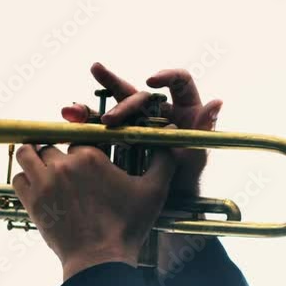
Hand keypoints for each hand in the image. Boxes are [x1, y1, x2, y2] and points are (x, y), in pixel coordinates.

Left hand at [11, 144, 175, 280]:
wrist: (100, 260)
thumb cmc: (127, 226)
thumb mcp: (154, 191)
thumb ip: (163, 160)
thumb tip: (170, 138)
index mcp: (90, 156)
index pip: (77, 138)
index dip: (81, 149)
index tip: (85, 161)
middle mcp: (64, 165)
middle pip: (50, 143)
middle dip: (57, 153)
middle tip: (65, 168)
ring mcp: (44, 182)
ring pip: (27, 154)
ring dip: (33, 157)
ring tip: (43, 167)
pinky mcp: (32, 201)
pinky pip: (18, 177)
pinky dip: (24, 178)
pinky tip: (36, 186)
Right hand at [61, 62, 222, 194]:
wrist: (164, 208)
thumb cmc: (186, 183)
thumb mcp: (195, 159)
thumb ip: (202, 132)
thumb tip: (217, 102)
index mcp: (184, 110)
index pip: (178, 83)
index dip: (166, 76)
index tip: (150, 81)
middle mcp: (158, 112)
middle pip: (137, 91)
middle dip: (115, 89)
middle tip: (109, 118)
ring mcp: (136, 123)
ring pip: (113, 104)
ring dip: (91, 105)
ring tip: (71, 111)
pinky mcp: (117, 136)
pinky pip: (100, 124)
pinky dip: (84, 121)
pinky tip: (69, 119)